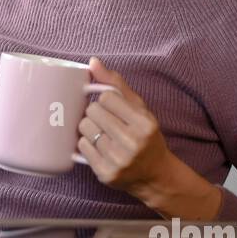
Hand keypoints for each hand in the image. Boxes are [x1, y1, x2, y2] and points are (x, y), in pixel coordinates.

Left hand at [76, 57, 174, 193]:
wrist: (154, 175)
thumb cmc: (146, 137)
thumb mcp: (140, 108)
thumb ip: (116, 84)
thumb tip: (93, 62)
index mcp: (144, 124)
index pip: (106, 98)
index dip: (106, 101)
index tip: (112, 108)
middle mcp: (132, 142)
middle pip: (92, 112)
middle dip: (96, 114)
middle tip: (106, 122)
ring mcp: (118, 160)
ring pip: (84, 128)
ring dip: (90, 128)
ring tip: (103, 134)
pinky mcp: (105, 173)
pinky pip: (81, 147)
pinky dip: (87, 143)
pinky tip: (99, 146)